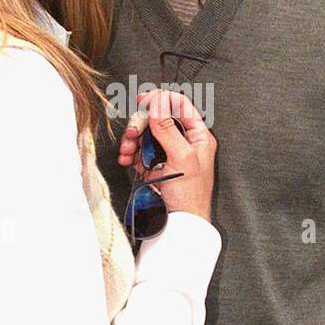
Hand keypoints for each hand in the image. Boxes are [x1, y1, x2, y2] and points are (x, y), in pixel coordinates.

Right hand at [118, 88, 215, 222]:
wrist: (180, 224)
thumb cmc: (190, 196)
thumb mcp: (182, 157)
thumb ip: (168, 128)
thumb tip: (159, 102)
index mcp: (198, 136)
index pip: (180, 107)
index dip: (162, 100)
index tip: (144, 100)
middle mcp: (183, 142)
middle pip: (158, 119)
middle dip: (142, 125)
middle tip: (133, 134)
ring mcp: (167, 154)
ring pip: (145, 134)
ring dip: (133, 140)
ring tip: (127, 151)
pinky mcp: (153, 166)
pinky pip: (138, 151)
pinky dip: (130, 153)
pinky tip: (127, 160)